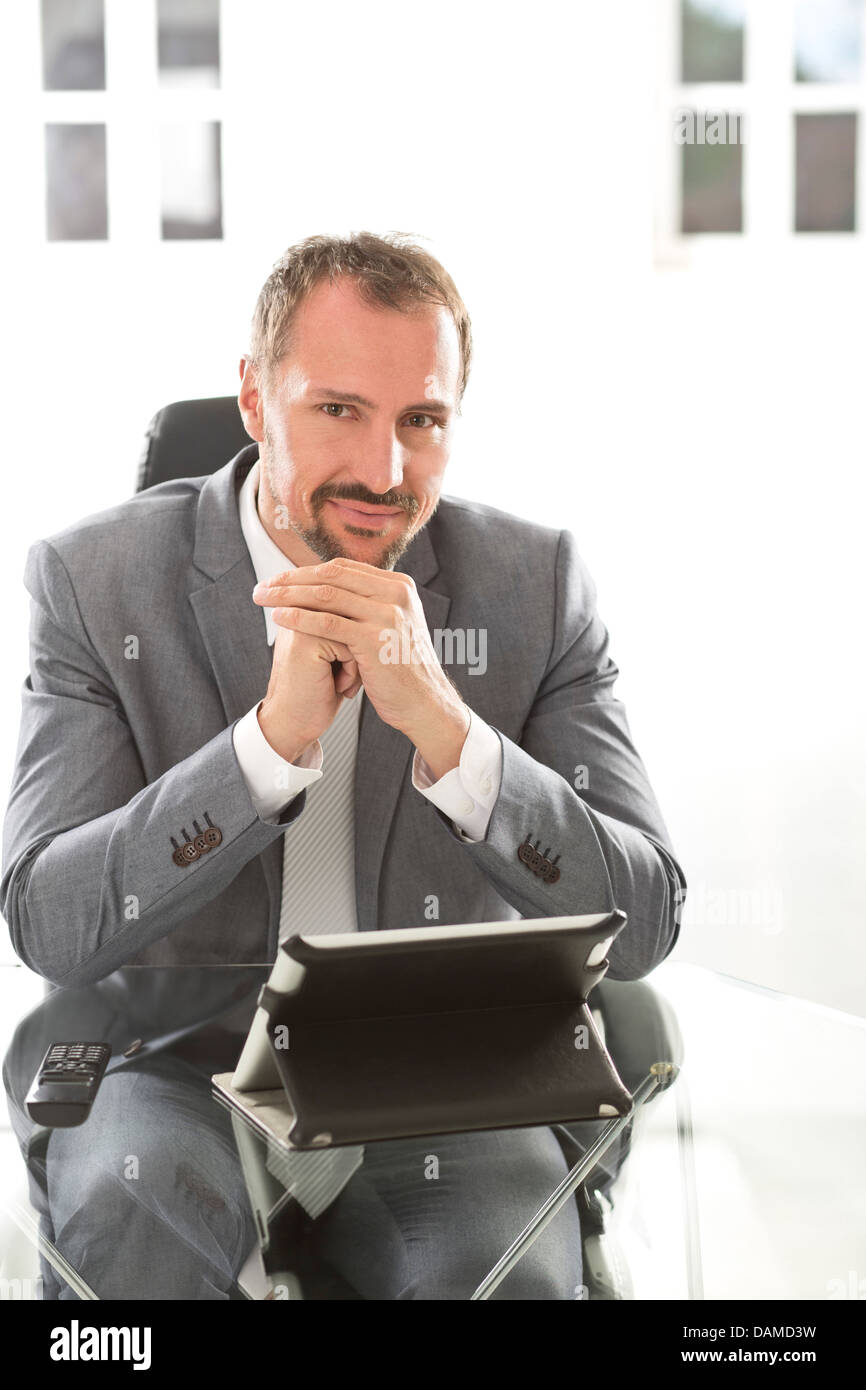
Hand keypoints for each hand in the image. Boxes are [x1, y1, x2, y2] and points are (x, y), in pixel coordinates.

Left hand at [252, 559, 466, 745]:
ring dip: (288, 595)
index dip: (306, 571)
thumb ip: (370, 603)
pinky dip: (300, 618)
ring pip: (327, 596)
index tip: (279, 579)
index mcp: (398, 586)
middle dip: (290, 579)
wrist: (424, 703)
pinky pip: (328, 623)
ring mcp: (387, 614)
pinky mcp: (375, 638)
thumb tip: (333, 587)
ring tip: (263, 599)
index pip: (342, 568)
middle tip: (262, 587)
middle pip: (331, 576)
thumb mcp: (391, 625)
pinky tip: (280, 618)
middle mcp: (396, 593)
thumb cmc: (400, 669)